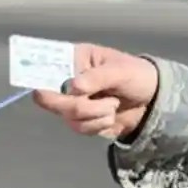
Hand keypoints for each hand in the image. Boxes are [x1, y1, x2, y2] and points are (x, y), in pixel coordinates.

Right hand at [32, 42, 158, 140]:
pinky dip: (98, 125)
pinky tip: (111, 116)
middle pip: (50, 97)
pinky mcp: (81, 121)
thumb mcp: (121, 70)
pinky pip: (80, 128)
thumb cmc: (136, 75)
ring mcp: (73, 102)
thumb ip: (97, 77)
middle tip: (95, 100)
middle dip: (77, 103)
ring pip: (68, 116)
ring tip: (113, 104)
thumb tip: (74, 87)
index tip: (37, 87)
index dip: (36, 74)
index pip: (47, 65)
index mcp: (75, 59)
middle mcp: (68, 80)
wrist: (151, 102)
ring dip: (95, 114)